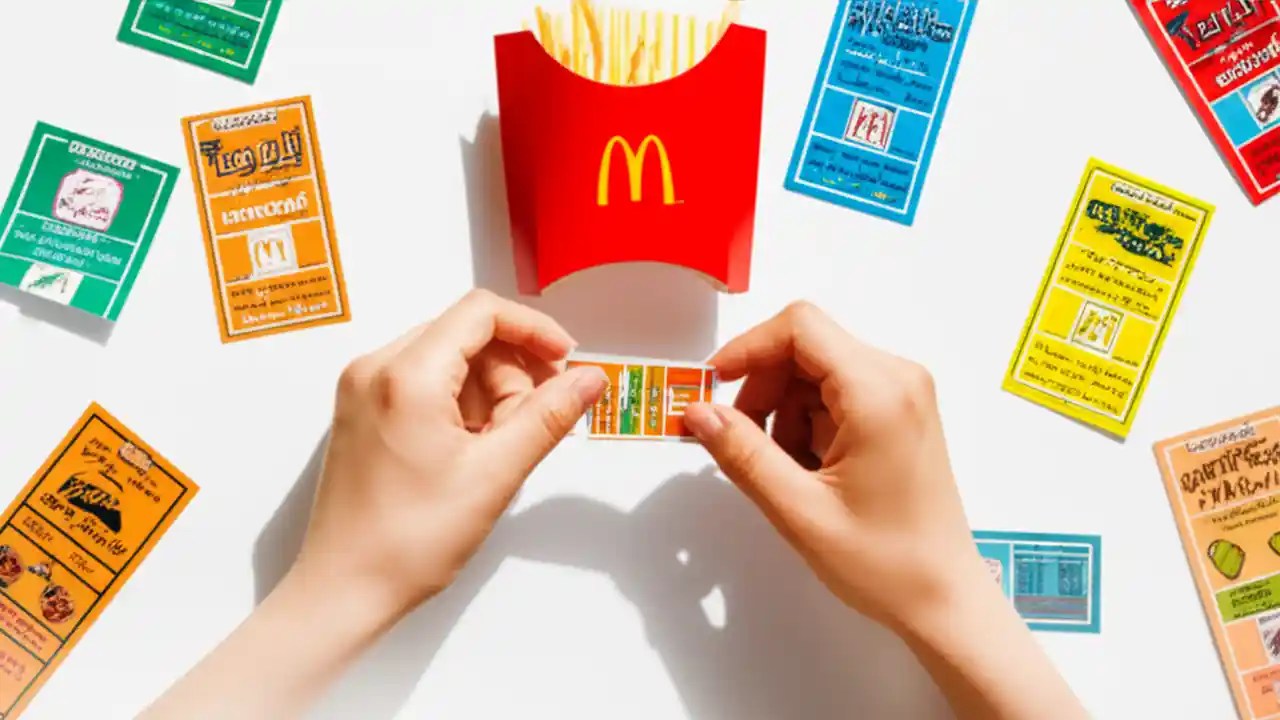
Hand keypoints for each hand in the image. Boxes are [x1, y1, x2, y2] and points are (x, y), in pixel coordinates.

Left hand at [292, 290, 607, 617]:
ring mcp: (362, 390)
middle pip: (465, 335)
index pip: (481, 312)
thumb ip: (548, 417)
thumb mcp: (495, 475)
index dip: (533, 330)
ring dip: (486, 392)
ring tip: (496, 449)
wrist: (343, 591)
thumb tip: (589, 378)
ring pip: (446, 359)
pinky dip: (457, 405)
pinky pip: (421, 383)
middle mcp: (375, 370)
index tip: (564, 361)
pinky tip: (470, 451)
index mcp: (406, 375)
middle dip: (510, 373)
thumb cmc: (406, 542)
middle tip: (530, 426)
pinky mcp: (360, 413)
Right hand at [684, 302, 989, 631]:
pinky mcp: (899, 412)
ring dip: (783, 411)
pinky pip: (835, 394)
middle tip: (741, 442)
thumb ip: (742, 454)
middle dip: (762, 388)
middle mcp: (898, 379)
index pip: (800, 327)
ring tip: (785, 470)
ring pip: (815, 372)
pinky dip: (807, 423)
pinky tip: (807, 470)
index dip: (747, 348)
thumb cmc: (888, 562)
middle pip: (805, 347)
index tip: (713, 384)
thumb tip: (699, 412)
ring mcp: (902, 394)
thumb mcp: (799, 510)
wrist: (943, 598)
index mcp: (880, 392)